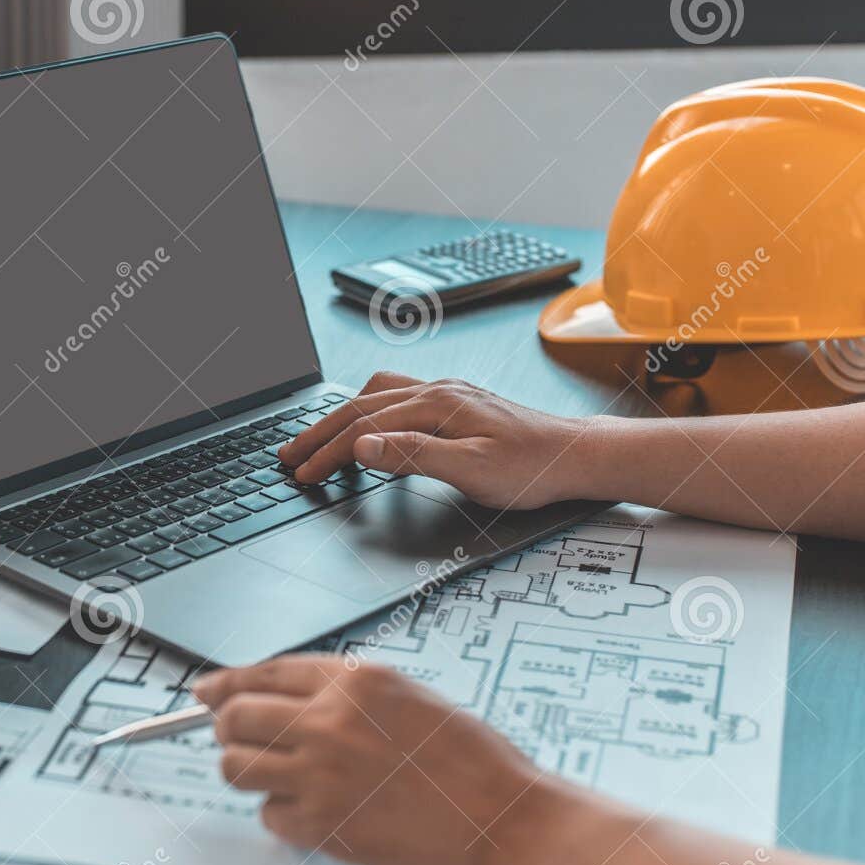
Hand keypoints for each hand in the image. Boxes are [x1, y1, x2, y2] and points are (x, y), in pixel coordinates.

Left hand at [193, 654, 551, 864]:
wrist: (498, 821)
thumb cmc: (470, 764)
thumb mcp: (408, 698)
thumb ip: (346, 693)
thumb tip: (287, 697)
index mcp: (356, 681)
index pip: (267, 671)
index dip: (229, 681)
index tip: (208, 690)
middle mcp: (330, 721)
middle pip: (237, 715)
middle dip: (226, 725)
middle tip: (231, 734)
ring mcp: (320, 773)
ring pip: (237, 766)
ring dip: (246, 769)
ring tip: (274, 774)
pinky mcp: (320, 823)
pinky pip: (268, 815)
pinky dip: (280, 815)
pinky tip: (310, 810)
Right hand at [278, 372, 593, 508]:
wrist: (576, 456)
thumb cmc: (531, 468)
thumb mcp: (470, 471)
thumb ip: (412, 456)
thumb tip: (362, 446)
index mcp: (436, 406)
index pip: (364, 429)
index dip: (329, 453)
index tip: (303, 474)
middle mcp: (437, 390)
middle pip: (361, 406)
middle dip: (320, 432)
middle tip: (289, 454)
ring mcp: (446, 393)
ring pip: (376, 395)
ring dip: (341, 416)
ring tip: (316, 438)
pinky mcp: (456, 401)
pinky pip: (396, 396)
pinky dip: (368, 410)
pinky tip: (367, 423)